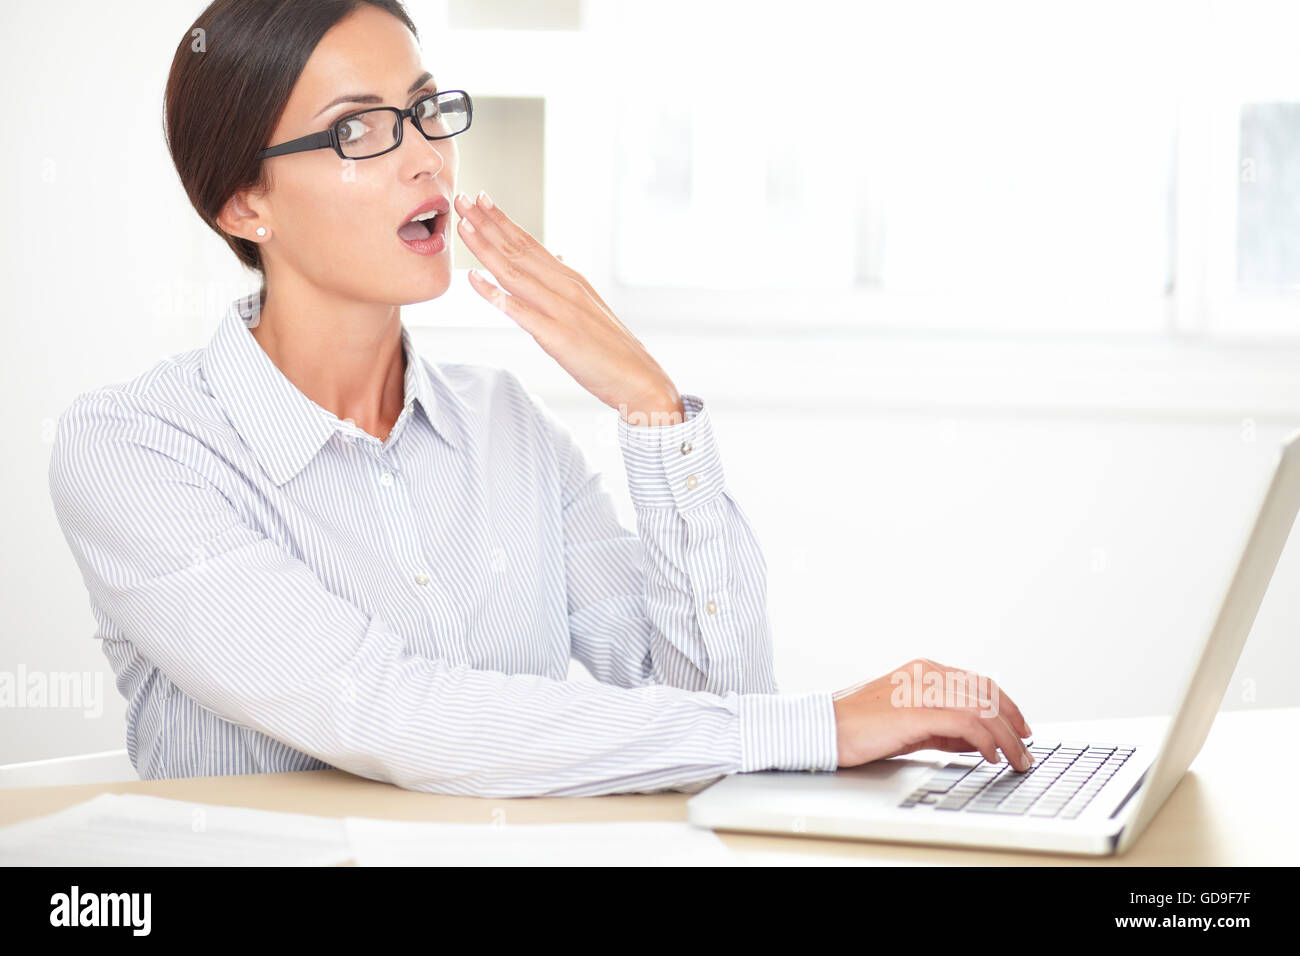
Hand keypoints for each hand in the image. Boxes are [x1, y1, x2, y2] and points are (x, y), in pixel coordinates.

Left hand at [454, 190, 682, 423]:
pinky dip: (495, 293)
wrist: (639, 378)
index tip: (480, 198)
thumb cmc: (611, 348)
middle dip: (486, 223)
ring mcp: (561, 310)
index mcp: (571, 279)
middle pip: (518, 249)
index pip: (530, 243)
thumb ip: (567, 282)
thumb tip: (557, 256)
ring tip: (462, 225)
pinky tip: (474, 279)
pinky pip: (520, 311)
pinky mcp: (557, 336)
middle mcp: (565, 287)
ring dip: (486, 247)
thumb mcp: (589, 306)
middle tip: (460, 197)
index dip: (502, 220)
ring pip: (515, 272)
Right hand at [832, 657, 1034, 770]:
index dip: (1006, 705)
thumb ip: (941, 726)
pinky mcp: (914, 712)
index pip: (979, 682)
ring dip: (1006, 737)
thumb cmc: (858, 727)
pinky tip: (989, 757)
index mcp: (922, 669)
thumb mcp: (906, 721)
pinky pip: (965, 724)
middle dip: (1013, 722)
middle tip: (1026, 748)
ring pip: (981, 708)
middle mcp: (924, 673)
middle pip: (986, 692)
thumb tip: (976, 741)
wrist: (821, 728)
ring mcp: (919, 690)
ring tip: (1016, 759)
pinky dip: (985, 741)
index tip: (1021, 728)